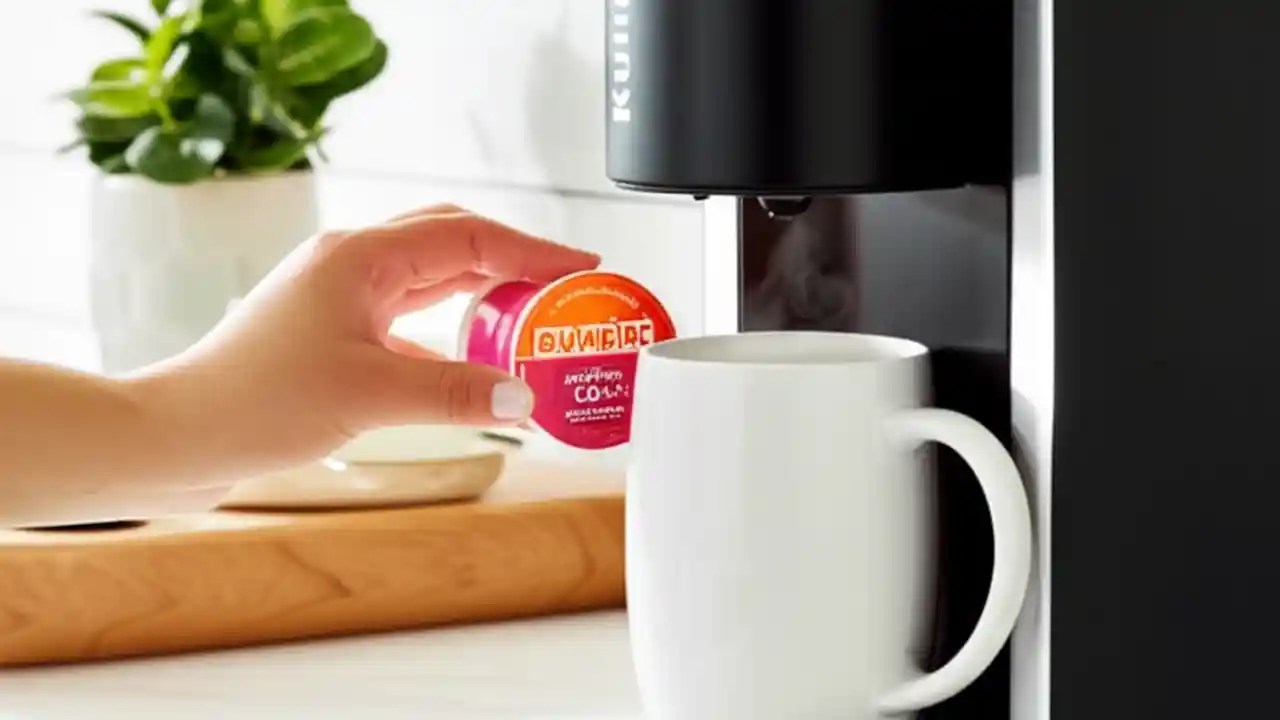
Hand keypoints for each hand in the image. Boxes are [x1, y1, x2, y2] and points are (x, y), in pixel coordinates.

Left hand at [132, 204, 598, 478]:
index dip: (534, 251)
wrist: (177, 436)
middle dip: (515, 262)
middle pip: (454, 243)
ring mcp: (340, 299)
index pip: (470, 237)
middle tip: (564, 290)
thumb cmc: (251, 402)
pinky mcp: (333, 335)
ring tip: (531, 322)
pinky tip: (473, 367)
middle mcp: (351, 266)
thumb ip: (455, 391)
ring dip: (484, 296)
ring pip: (433, 281)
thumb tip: (521, 395)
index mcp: (361, 257)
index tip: (582, 267)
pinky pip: (411, 322)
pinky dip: (451, 339)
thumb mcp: (369, 394)